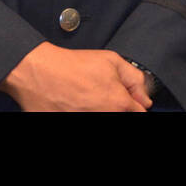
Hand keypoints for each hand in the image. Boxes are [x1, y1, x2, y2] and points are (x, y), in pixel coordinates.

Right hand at [0, 42, 153, 110]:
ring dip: (98, 109)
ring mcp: (86, 122)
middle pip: (120, 116)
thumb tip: (145, 99)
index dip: (135, 104)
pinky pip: (83, 119)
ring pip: (103, 117)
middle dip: (116, 108)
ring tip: (85, 99)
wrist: (40, 73)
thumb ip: (135, 79)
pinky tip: (75, 105)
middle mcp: (105, 117)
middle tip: (101, 96)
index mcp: (119, 104)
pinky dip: (81, 112)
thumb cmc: (73, 66)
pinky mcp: (69, 124)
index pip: (139, 113)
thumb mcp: (112, 60)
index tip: (127, 101)